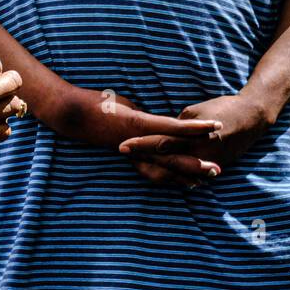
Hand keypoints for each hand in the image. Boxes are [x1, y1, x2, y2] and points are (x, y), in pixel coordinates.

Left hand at [31, 83, 221, 184]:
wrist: (71, 114)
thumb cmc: (94, 114)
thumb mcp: (120, 122)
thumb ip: (137, 127)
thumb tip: (148, 124)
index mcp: (135, 152)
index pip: (162, 164)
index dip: (179, 170)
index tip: (196, 176)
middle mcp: (139, 151)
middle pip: (171, 164)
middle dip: (194, 170)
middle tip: (216, 175)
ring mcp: (141, 137)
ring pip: (175, 150)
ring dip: (199, 153)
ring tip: (219, 157)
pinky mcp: (139, 123)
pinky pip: (170, 127)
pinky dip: (192, 128)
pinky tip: (210, 126)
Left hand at [119, 93, 271, 187]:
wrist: (252, 117)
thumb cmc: (221, 108)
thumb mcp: (194, 112)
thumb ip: (175, 127)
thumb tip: (160, 136)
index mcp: (193, 137)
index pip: (160, 143)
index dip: (140, 145)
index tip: (122, 145)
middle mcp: (199, 154)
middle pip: (165, 161)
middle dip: (142, 159)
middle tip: (123, 154)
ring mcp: (208, 164)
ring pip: (176, 172)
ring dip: (156, 169)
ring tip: (137, 165)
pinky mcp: (215, 168)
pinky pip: (190, 175)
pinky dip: (175, 175)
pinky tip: (159, 174)